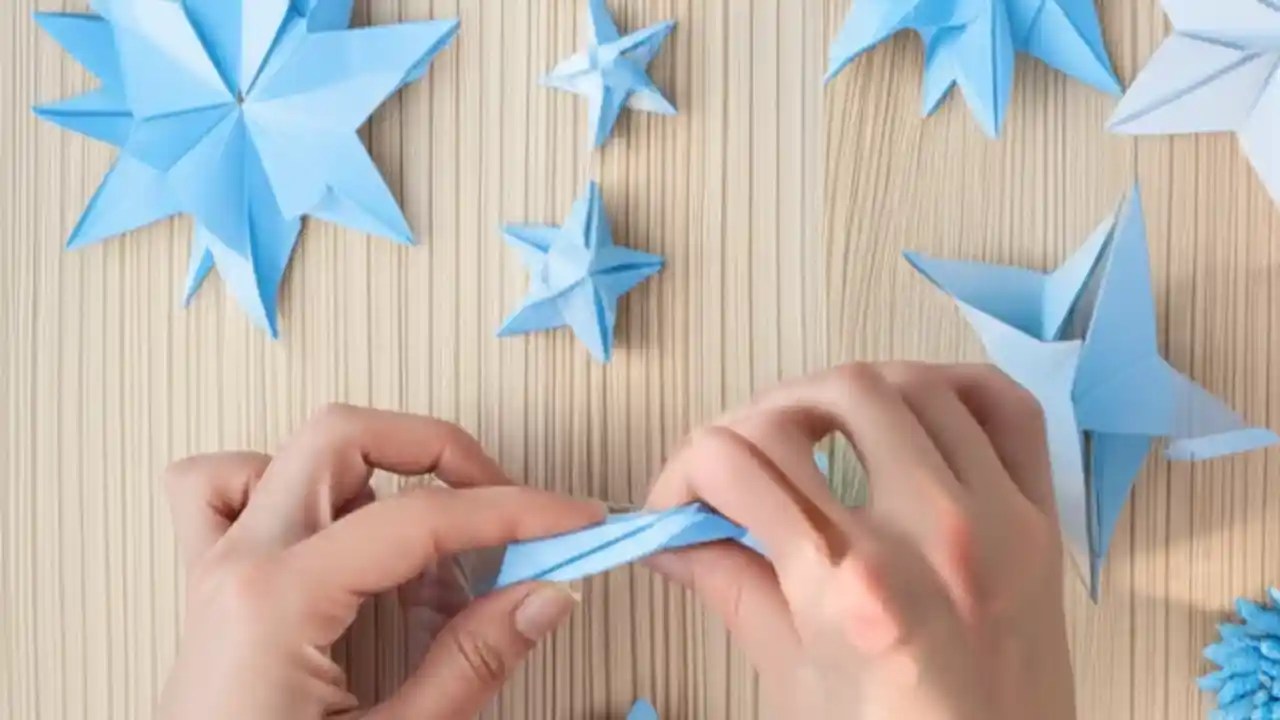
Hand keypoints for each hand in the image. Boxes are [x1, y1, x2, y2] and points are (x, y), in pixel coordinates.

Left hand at [158, 405, 603, 719]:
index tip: (573, 518)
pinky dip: (287, 489)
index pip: (420, 517)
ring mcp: (216, 572)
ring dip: (368, 474)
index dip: (513, 510)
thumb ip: (471, 664)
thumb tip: (547, 594)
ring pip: (283, 456)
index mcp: (276, 603)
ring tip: (424, 547)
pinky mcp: (213, 591)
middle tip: (504, 507)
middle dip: (441, 454)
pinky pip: (225, 493)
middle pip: (344, 438)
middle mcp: (237, 566)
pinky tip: (335, 536)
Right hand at [646, 363, 1072, 719]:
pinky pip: (1004, 406)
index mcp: (850, 585)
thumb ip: (730, 586)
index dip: (684, 469)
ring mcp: (996, 516)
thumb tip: (670, 536)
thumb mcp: (792, 678)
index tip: (680, 501)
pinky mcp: (1041, 519)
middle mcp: (927, 532)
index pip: (739, 460)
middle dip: (763, 415)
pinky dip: (950, 387)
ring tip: (820, 435)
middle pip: (828, 395)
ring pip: (912, 383)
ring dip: (847, 396)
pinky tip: (910, 413)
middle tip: (746, 461)